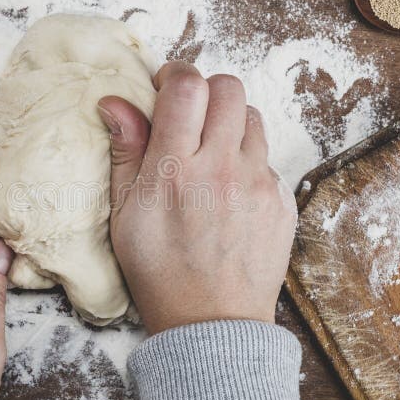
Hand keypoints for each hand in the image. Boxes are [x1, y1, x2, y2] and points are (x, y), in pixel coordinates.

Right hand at [98, 62, 296, 334]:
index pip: (187, 87)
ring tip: (212, 151)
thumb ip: (126, 153)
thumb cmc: (159, 271)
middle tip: (190, 115)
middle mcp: (223, 169)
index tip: (166, 87)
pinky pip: (269, 158)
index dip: (175, 75)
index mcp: (176, 170)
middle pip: (228, 88)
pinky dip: (249, 160)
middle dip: (206, 91)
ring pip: (253, 118)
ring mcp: (259, 185)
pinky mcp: (282, 201)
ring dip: (230, 122)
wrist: (212, 324)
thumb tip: (117, 103)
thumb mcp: (125, 214)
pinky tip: (231, 188)